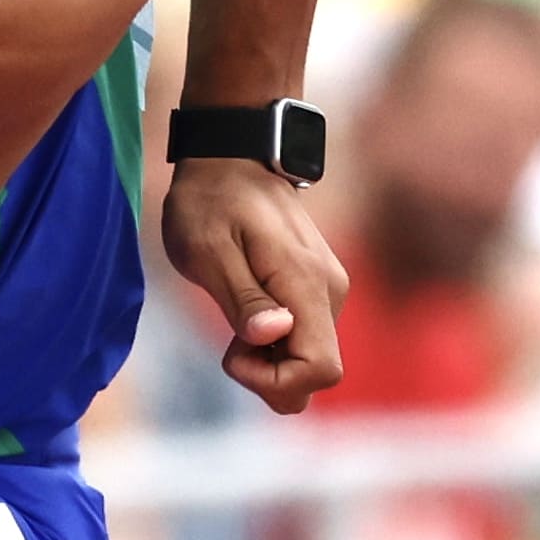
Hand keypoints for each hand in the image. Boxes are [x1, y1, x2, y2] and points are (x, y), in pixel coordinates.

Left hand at [159, 160, 348, 413]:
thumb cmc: (211, 202)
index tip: (233, 350)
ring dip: (269, 357)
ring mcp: (327, 291)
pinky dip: (274, 343)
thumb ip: (242, 298)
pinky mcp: (317, 290)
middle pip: (318, 373)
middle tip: (231, 338)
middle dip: (269, 376)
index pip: (319, 370)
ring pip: (310, 358)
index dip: (273, 380)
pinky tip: (248, 313)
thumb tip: (273, 334)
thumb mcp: (208, 250)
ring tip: (236, 315)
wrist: (232, 159)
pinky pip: (304, 338)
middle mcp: (330, 292)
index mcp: (307, 286)